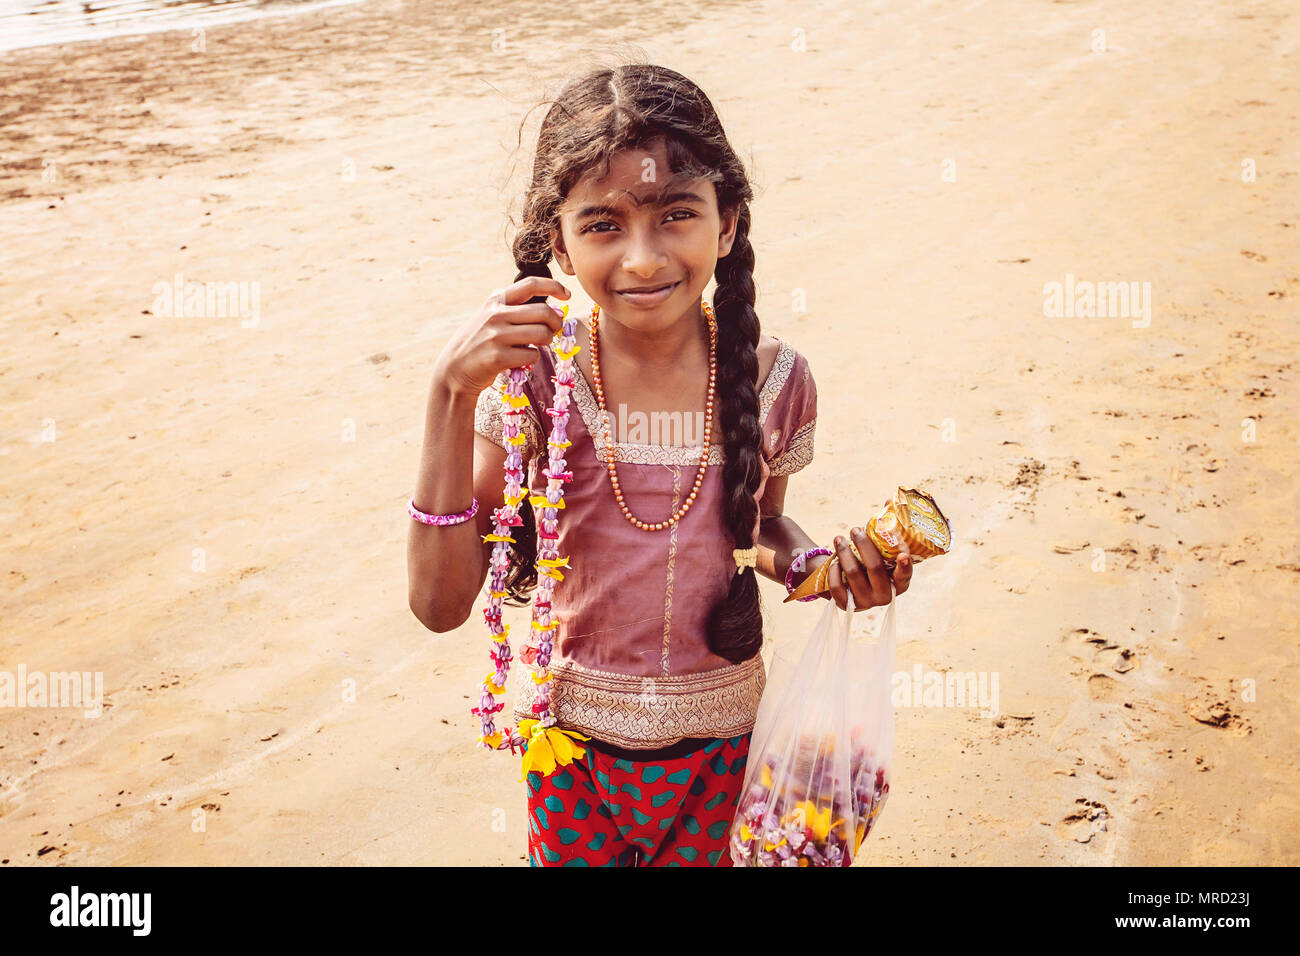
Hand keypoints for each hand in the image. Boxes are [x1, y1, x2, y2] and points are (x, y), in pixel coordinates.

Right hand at [435, 276, 570, 396]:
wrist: (454, 369)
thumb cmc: (480, 342)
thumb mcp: (489, 316)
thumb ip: (513, 309)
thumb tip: (554, 311)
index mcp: (496, 301)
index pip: (530, 284)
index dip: (553, 286)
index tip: (567, 294)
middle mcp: (496, 315)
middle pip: (543, 312)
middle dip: (556, 322)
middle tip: (555, 330)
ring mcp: (497, 336)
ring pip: (542, 334)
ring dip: (547, 341)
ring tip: (538, 344)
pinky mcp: (499, 357)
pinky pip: (532, 355)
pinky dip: (533, 358)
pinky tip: (521, 359)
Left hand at [825, 500, 912, 610]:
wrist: (848, 585)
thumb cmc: (870, 563)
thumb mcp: (880, 551)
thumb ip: (886, 530)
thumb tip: (888, 501)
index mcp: (899, 584)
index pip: (904, 576)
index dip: (905, 566)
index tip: (902, 554)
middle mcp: (884, 596)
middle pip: (875, 568)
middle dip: (863, 545)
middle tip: (854, 529)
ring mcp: (865, 602)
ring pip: (853, 573)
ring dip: (844, 552)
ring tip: (838, 538)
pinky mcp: (846, 604)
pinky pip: (837, 586)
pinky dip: (834, 570)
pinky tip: (834, 561)